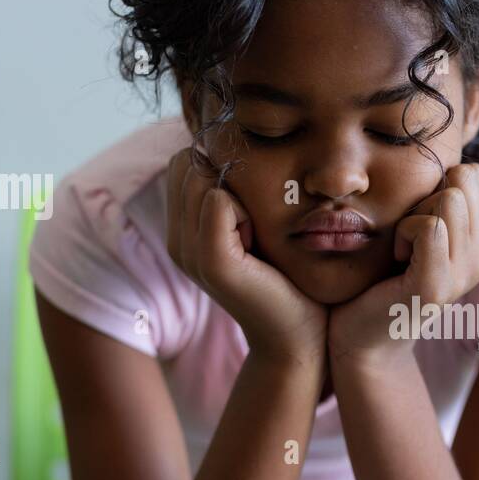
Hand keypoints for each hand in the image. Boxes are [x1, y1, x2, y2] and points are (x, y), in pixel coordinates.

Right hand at [165, 147, 327, 363]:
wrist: (300, 335)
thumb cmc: (288, 278)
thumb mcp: (257, 227)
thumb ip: (236, 192)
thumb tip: (229, 144)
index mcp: (184, 232)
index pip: (183, 162)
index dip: (221, 170)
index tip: (252, 210)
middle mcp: (177, 241)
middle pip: (189, 165)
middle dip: (229, 178)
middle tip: (258, 223)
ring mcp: (189, 253)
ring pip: (203, 179)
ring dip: (242, 194)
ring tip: (259, 235)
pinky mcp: (212, 262)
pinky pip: (218, 201)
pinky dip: (246, 210)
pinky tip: (260, 241)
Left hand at [328, 163, 478, 364]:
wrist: (361, 337)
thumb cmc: (383, 277)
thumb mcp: (420, 231)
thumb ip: (445, 201)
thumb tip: (469, 166)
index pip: (474, 176)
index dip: (436, 188)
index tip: (418, 225)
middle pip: (463, 183)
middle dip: (425, 199)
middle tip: (407, 239)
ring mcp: (465, 274)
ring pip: (449, 200)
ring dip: (412, 216)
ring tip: (401, 251)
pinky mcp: (437, 286)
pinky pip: (430, 226)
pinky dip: (404, 233)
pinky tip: (397, 258)